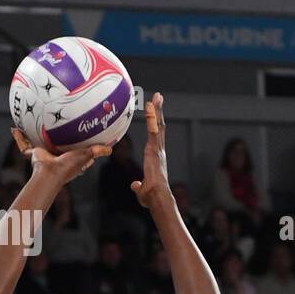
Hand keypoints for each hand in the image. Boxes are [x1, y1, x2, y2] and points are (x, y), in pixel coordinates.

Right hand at [11, 128, 111, 183]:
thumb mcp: (86, 155)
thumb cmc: (68, 166)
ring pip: (35, 144)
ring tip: (28, 124)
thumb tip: (111, 148)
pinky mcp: (32, 154)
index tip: (75, 139)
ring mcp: (42, 155)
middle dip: (50, 138)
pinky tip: (14, 128)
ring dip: (30, 135)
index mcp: (66, 158)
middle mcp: (53, 156)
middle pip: (52, 145)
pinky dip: (18, 138)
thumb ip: (97, 151)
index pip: (70, 151)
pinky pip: (23, 144)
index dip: (72, 146)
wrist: (50, 172)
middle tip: (50, 126)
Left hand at [130, 94, 170, 209]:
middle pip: (159, 126)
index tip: (155, 114)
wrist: (157, 197)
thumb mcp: (141, 190)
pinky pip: (153, 129)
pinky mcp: (154, 148)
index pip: (156, 136)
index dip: (156, 124)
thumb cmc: (151, 196)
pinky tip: (151, 106)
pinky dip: (153, 117)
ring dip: (157, 110)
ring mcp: (157, 148)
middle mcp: (159, 150)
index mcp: (155, 156)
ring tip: (156, 96)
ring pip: (158, 125)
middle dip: (159, 111)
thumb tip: (135, 185)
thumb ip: (138, 185)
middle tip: (158, 97)